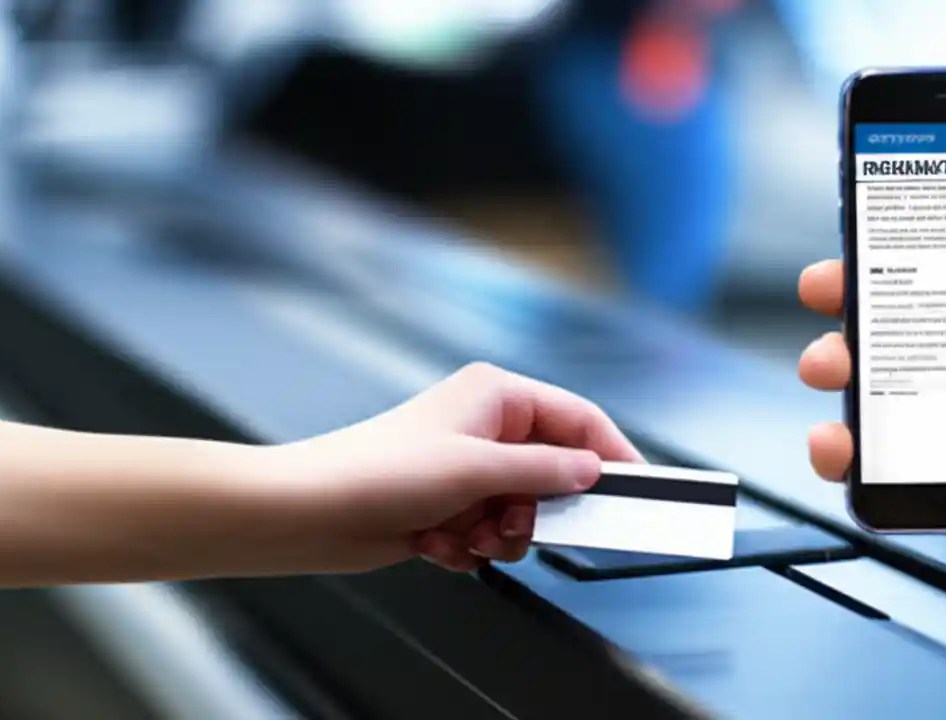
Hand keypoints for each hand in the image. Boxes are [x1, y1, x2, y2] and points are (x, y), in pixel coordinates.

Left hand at [269, 363, 641, 573]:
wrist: (312, 512)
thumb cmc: (376, 469)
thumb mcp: (477, 468)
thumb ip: (545, 470)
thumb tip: (591, 471)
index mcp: (497, 395)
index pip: (578, 418)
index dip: (608, 453)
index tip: (633, 488)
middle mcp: (485, 427)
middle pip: (552, 472)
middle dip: (534, 509)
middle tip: (514, 523)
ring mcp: (467, 468)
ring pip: (523, 510)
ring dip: (499, 534)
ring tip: (465, 533)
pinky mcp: (450, 505)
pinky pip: (490, 532)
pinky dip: (470, 545)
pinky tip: (436, 541)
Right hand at [798, 187, 945, 648]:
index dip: (915, 265)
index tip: (870, 237)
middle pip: (914, 347)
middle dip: (861, 318)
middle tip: (828, 296)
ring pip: (892, 410)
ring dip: (847, 385)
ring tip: (830, 375)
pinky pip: (894, 482)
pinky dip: (853, 466)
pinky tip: (840, 448)